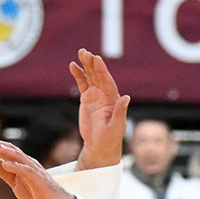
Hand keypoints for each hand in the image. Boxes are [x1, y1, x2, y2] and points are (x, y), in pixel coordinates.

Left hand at [0, 137, 78, 198]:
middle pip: (11, 150)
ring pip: (18, 156)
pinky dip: (16, 166)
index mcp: (24, 164)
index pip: (8, 150)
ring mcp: (34, 171)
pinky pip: (26, 171)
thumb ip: (6, 174)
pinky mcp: (39, 180)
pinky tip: (6, 164)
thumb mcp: (17, 185)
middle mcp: (29, 164)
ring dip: (3, 151)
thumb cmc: (38, 196)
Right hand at [70, 48, 130, 170]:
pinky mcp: (87, 99)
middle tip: (85, 52)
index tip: (97, 59)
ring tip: (80, 53)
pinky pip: (82, 83)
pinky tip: (73, 66)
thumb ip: (120, 112)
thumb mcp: (116, 127)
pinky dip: (78, 74)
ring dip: (85, 65)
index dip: (102, 70)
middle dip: (92, 64)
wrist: (100, 146)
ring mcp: (96, 96)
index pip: (107, 81)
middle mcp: (105, 95)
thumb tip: (126, 98)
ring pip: (90, 76)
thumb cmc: (110, 139)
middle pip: (98, 75)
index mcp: (113, 100)